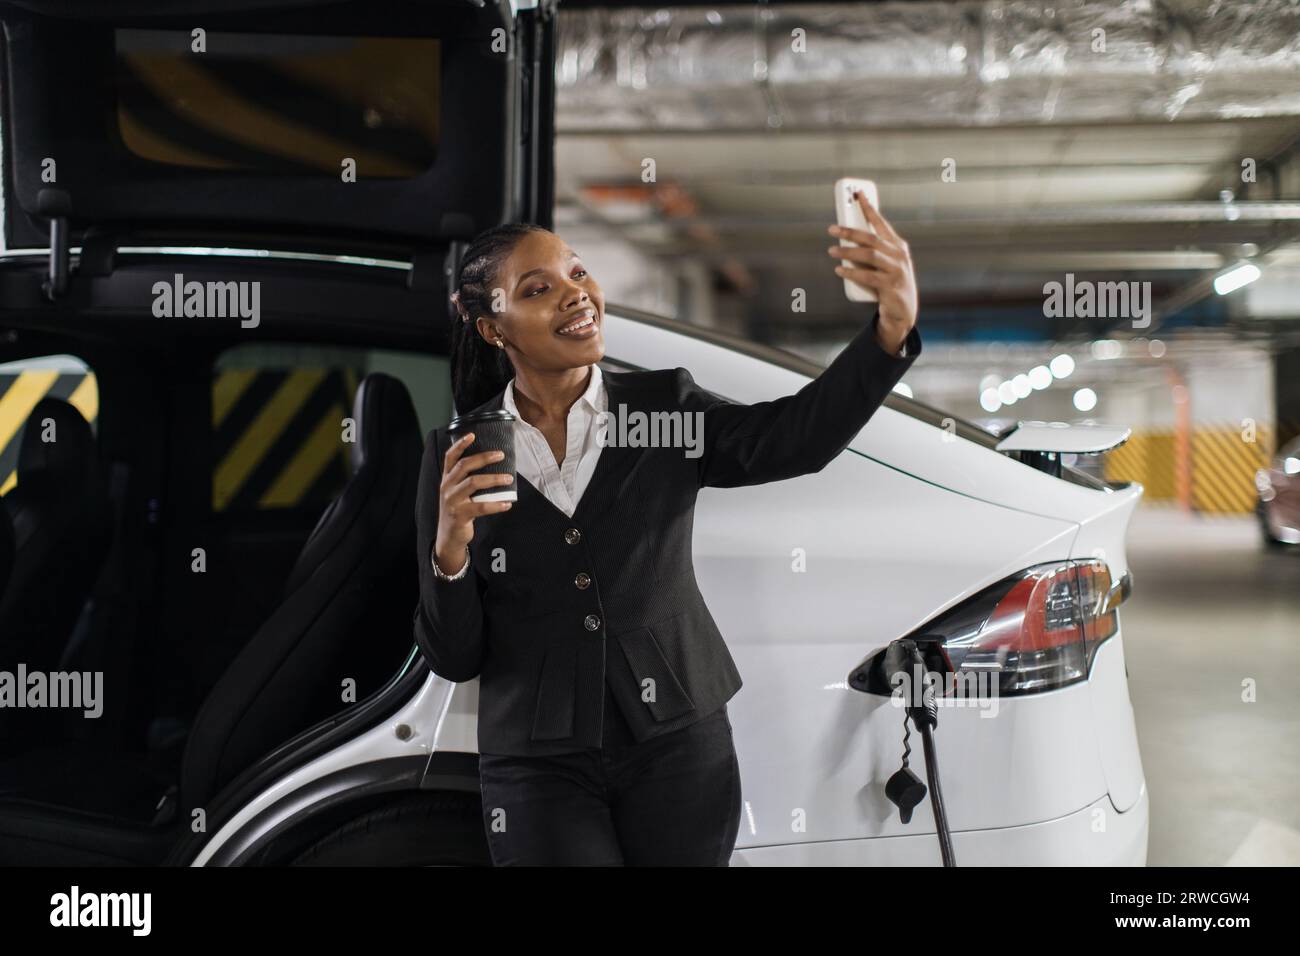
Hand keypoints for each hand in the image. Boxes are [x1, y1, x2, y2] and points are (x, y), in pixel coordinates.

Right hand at [433, 432, 513, 573]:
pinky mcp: (460, 515)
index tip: (472, 435)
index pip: (450, 457)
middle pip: (464, 466)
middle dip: (483, 458)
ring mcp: (452, 501)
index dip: (460, 445)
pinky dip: (496, 505)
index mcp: (447, 480)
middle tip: (501, 455)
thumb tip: (492, 467)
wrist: (448, 536)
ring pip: (473, 483)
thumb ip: (466, 480)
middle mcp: (447, 487)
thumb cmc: (458, 510)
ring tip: (508, 479)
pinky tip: (507, 504)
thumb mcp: (456, 493)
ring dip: (493, 479)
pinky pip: (481, 507)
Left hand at [827, 190, 917, 353]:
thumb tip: (846, 237)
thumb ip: (872, 250)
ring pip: (869, 255)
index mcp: (898, 246)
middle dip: (850, 231)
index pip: (882, 223)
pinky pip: (868, 276)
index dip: (869, 208)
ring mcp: (897, 270)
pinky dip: (851, 272)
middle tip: (832, 229)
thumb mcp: (885, 264)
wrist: (903, 312)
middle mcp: (899, 255)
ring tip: (831, 250)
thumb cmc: (890, 283)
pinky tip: (839, 270)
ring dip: (848, 252)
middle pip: (871, 238)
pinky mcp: (891, 286)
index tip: (858, 194)